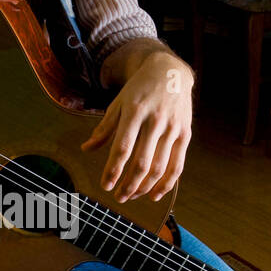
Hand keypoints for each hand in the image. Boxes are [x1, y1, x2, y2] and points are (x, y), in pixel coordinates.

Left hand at [81, 53, 192, 201]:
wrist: (169, 72)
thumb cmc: (139, 90)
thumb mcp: (118, 103)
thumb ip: (104, 128)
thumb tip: (86, 149)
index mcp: (134, 111)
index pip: (122, 148)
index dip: (113, 170)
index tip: (105, 186)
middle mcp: (155, 120)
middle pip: (141, 162)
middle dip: (128, 185)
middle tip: (118, 197)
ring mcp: (172, 128)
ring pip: (159, 167)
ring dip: (145, 187)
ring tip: (132, 196)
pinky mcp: (185, 134)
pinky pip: (177, 165)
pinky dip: (166, 183)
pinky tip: (155, 194)